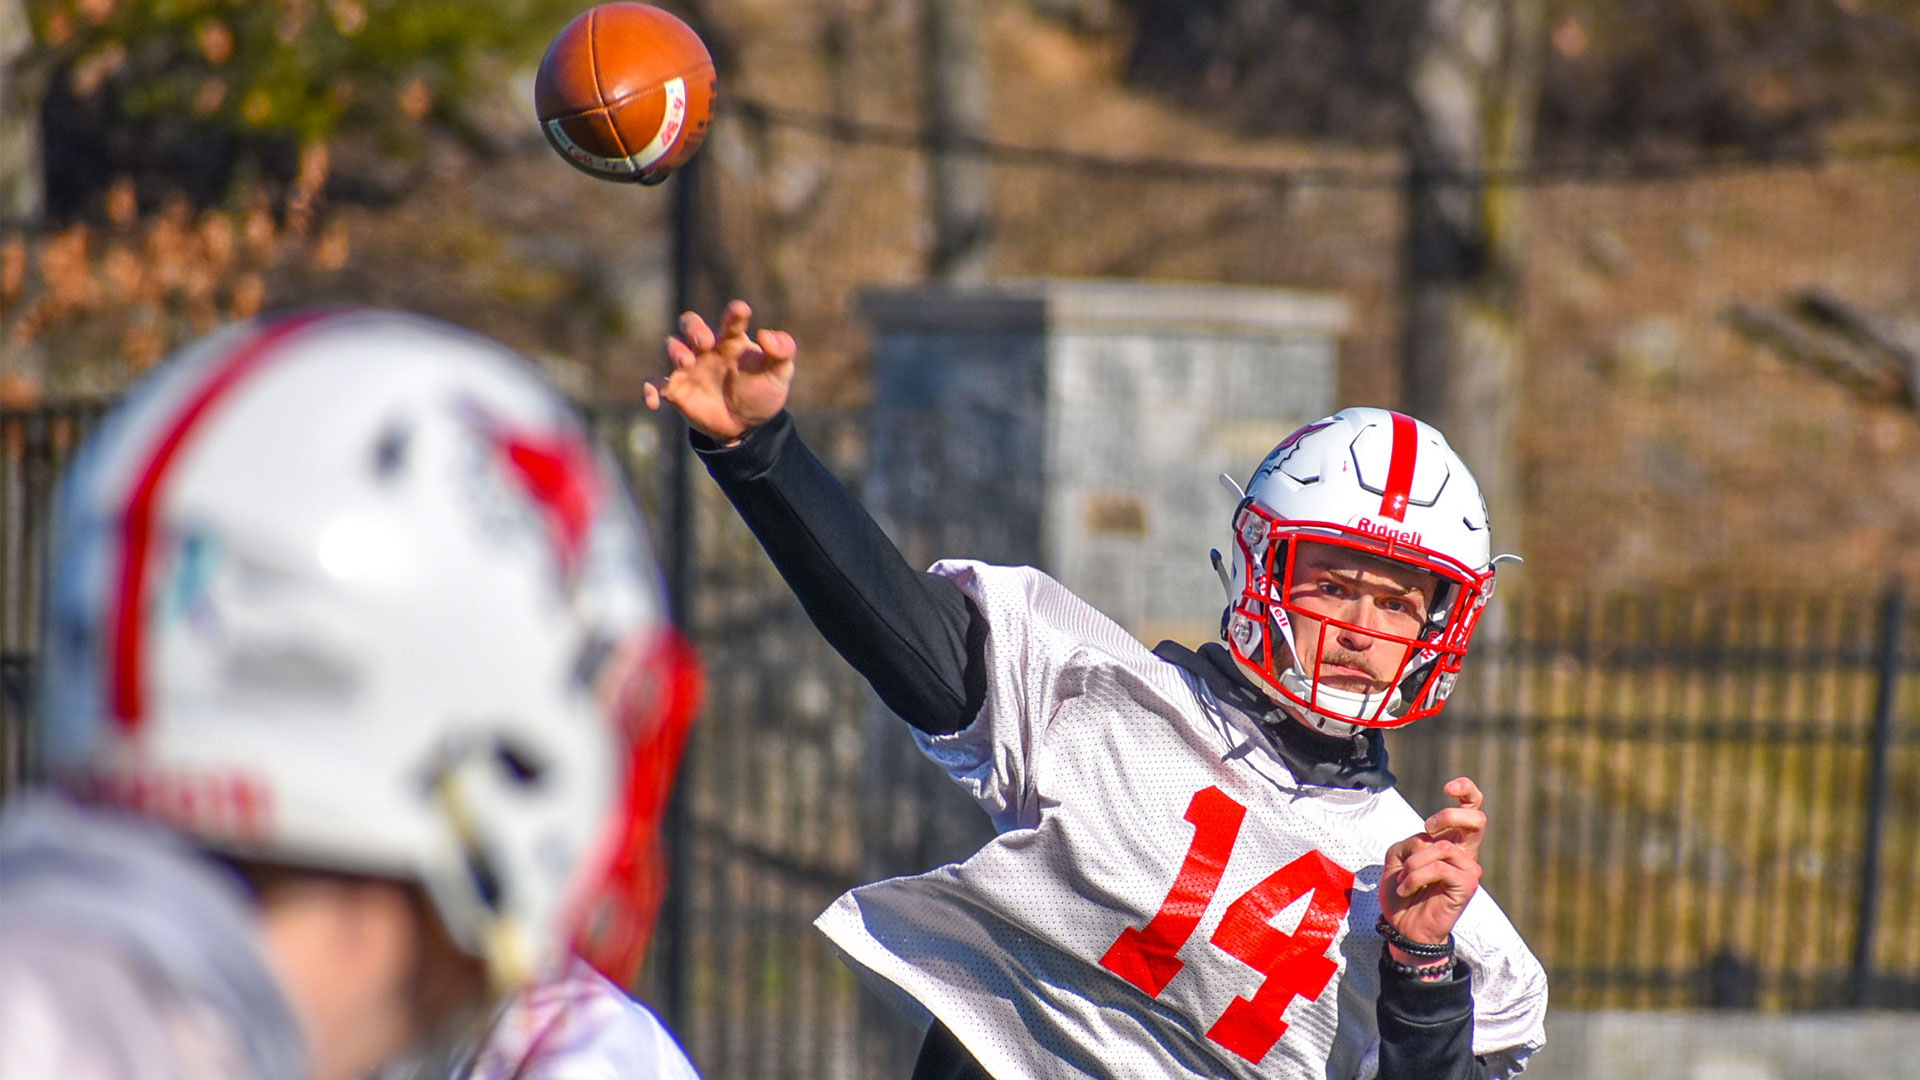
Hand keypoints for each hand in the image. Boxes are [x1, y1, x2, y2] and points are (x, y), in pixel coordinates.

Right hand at [643, 300, 794, 443]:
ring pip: (673, 346)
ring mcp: (690, 368)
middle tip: (705, 342)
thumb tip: (766, 335)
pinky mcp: (677, 390)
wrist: (746, 427)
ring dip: (676, 350)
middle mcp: (707, 349)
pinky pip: (656, 384)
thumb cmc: (761, 393)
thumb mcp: (779, 374)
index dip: (735, 313)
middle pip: (691, 324)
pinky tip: (653, 402)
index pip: (732, 320)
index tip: (741, 312)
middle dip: (694, 328)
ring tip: (687, 361)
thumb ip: (782, 352)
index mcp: (733, 341)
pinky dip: (650, 390)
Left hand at [1379, 777, 1484, 962]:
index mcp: (1452, 841)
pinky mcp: (1467, 886)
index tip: (1449, 786)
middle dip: (1447, 817)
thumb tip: (1428, 841)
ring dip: (1414, 863)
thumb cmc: (1402, 891)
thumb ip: (1412, 842)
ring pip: (1444, 847)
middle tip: (1426, 829)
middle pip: (1476, 819)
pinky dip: (1416, 876)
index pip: (1472, 808)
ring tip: (1404, 880)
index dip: (1467, 790)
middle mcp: (1465, 853)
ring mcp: (1469, 870)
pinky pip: (1440, 868)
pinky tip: (1407, 888)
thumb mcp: (1398, 856)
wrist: (1403, 927)